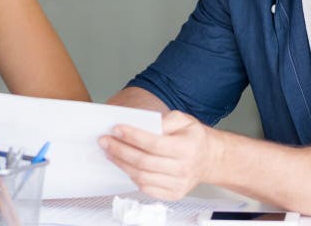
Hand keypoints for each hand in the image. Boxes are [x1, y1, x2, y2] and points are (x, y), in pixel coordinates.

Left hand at [99, 110, 221, 200]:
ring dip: (121, 163)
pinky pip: (147, 188)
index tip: (116, 129)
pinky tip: (124, 164)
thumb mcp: (183, 119)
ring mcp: (178, 184)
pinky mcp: (173, 194)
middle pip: (144, 162)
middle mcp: (183, 168)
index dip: (132, 136)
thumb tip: (143, 124)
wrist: (209, 159)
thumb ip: (165, 119)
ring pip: (142, 176)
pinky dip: (131, 176)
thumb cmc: (192, 137)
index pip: (154, 143)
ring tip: (109, 152)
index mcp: (186, 148)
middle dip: (120, 149)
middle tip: (104, 140)